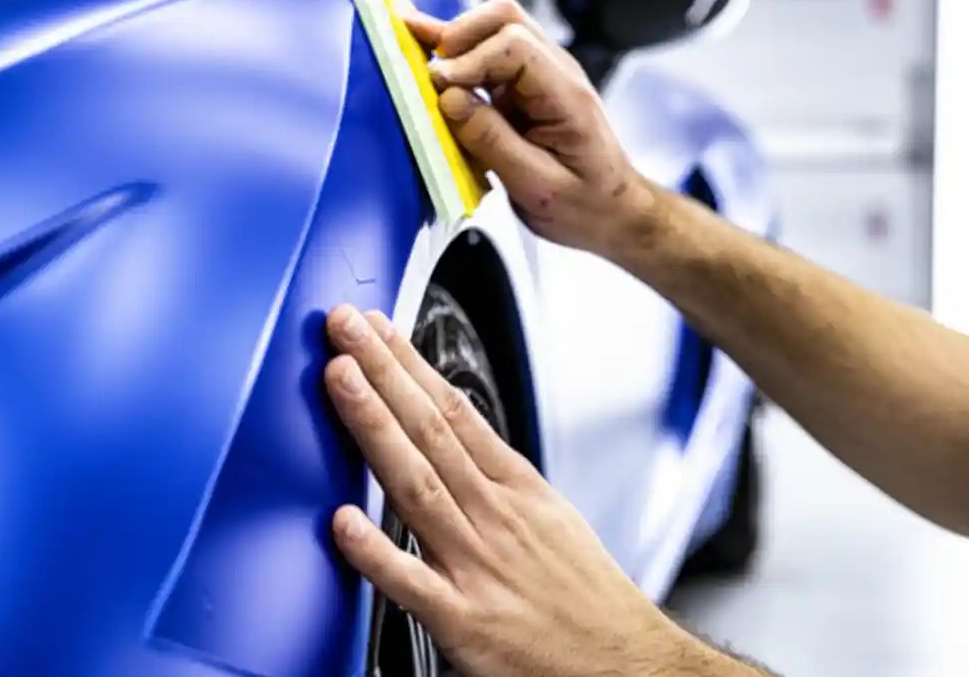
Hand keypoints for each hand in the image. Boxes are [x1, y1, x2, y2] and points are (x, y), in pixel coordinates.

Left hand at [323, 305, 755, 675]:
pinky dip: (375, 553)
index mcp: (516, 490)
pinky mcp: (463, 622)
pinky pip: (410, 584)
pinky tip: (341, 522)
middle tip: (345, 326)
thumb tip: (455, 438)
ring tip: (340, 379)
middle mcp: (495, 517)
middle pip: (430, 431)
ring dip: (374, 426)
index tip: (377, 329)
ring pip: (416, 484)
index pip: (455, 411)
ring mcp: (477, 565)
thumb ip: (496, 480)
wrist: (628, 667)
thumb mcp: (551, 519)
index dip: (411, 365)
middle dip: (384, 372)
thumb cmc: (587, 599)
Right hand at [406, 0, 652, 255]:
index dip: (469, 60)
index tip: (438, 87)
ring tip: (419, 58)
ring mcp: (538, 76)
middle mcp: (555, 73)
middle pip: (504, 19)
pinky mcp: (520, 89)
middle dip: (459, 37)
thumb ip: (492, 142)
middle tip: (429, 72)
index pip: (515, 47)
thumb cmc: (585, 204)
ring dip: (455, 43)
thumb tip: (449, 101)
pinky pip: (487, 56)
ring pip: (493, 29)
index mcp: (566, 95)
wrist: (611, 212)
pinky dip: (457, 57)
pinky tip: (429, 57)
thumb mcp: (537, 186)